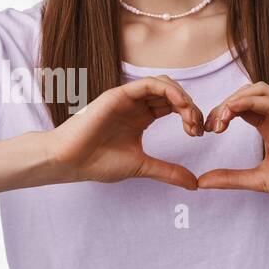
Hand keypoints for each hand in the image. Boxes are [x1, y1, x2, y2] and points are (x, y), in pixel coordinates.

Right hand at [44, 75, 205, 189]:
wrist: (71, 161)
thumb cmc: (98, 162)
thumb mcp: (142, 166)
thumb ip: (167, 172)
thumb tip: (194, 184)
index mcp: (141, 117)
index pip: (173, 107)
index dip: (190, 116)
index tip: (198, 134)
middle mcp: (135, 105)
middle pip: (172, 94)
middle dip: (190, 108)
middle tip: (198, 127)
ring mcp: (127, 98)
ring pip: (163, 84)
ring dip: (182, 97)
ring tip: (190, 116)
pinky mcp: (118, 94)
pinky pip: (149, 84)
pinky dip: (168, 91)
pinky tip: (180, 105)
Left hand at [196, 80, 268, 206]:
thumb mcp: (258, 180)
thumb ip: (230, 178)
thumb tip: (201, 182)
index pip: (241, 106)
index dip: (221, 113)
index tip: (208, 131)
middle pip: (246, 92)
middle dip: (224, 104)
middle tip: (210, 125)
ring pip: (258, 89)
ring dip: (234, 99)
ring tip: (220, 119)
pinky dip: (248, 102)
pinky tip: (233, 112)